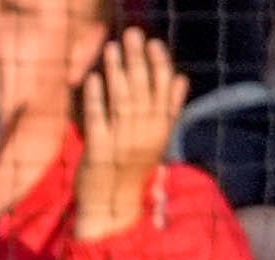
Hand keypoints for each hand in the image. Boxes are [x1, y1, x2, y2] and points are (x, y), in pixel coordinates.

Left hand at [75, 28, 185, 241]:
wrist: (112, 210)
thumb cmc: (131, 170)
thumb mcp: (156, 140)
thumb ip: (169, 109)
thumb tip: (181, 78)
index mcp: (160, 129)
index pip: (164, 90)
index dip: (159, 64)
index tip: (153, 43)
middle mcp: (144, 133)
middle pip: (142, 89)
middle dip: (137, 59)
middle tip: (131, 34)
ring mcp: (121, 142)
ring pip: (121, 100)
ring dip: (116, 71)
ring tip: (111, 48)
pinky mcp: (98, 152)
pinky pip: (97, 120)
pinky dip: (96, 98)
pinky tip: (93, 78)